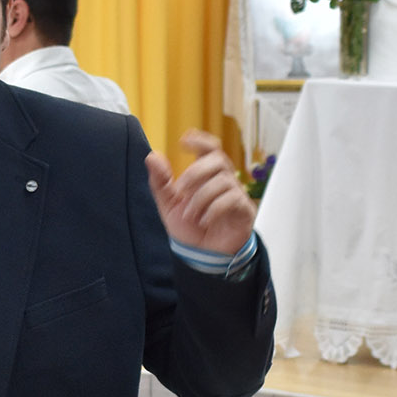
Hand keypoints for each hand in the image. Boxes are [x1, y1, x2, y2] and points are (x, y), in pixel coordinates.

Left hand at [146, 130, 256, 257]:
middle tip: (180, 191)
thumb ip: (160, 182)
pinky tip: (203, 222)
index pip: (209, 148)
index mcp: (206, 175)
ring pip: (223, 181)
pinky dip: (213, 210)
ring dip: (201, 198)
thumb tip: (152, 156)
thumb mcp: (168, 205)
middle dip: (196, 173)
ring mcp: (236, 194)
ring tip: (191, 216)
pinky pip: (232, 199)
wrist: (203, 256)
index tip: (184, 141)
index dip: (200, 140)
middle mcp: (224, 180)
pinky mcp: (244, 210)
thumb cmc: (189, 229)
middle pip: (218, 159)